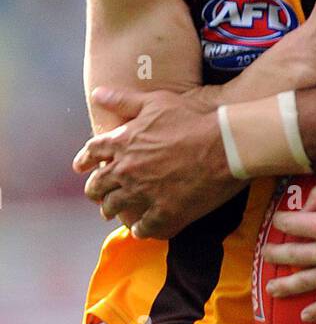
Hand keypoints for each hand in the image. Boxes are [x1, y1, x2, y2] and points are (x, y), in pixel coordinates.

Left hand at [73, 86, 239, 238]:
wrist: (226, 144)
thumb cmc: (193, 119)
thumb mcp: (156, 101)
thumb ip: (124, 100)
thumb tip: (97, 94)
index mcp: (122, 142)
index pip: (92, 153)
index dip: (84, 161)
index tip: (82, 168)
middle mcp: (126, 170)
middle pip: (98, 186)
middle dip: (96, 191)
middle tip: (99, 195)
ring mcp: (144, 193)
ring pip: (116, 208)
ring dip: (113, 210)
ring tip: (115, 213)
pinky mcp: (164, 213)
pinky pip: (145, 228)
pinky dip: (141, 229)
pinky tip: (142, 229)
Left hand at [263, 173, 315, 320]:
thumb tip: (305, 207)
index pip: (290, 224)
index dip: (280, 220)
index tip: (279, 220)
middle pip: (291, 255)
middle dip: (274, 255)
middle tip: (266, 255)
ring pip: (306, 282)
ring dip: (286, 286)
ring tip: (271, 288)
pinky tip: (305, 316)